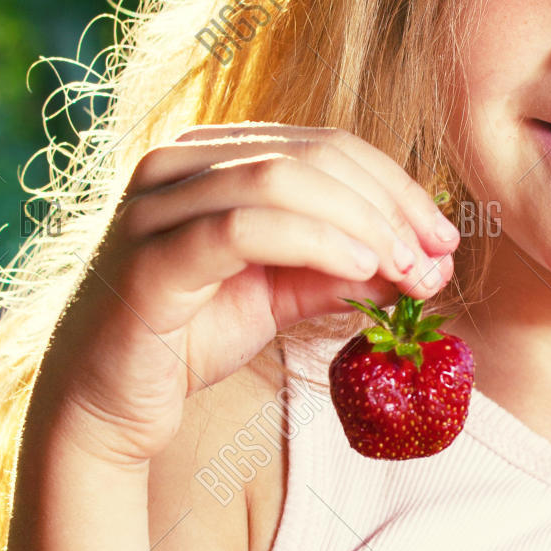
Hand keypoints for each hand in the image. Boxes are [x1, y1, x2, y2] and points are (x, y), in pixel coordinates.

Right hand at [33, 124, 458, 466]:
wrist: (105, 405)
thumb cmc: (190, 337)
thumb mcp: (283, 294)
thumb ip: (343, 266)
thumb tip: (425, 259)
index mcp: (210, 156)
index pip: (325, 146)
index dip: (396, 186)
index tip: (446, 238)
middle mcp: (176, 165)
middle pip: (312, 156)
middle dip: (389, 206)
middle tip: (436, 257)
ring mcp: (155, 207)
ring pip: (280, 180)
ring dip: (362, 222)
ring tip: (407, 267)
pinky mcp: (148, 259)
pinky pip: (242, 228)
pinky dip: (313, 241)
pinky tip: (361, 268)